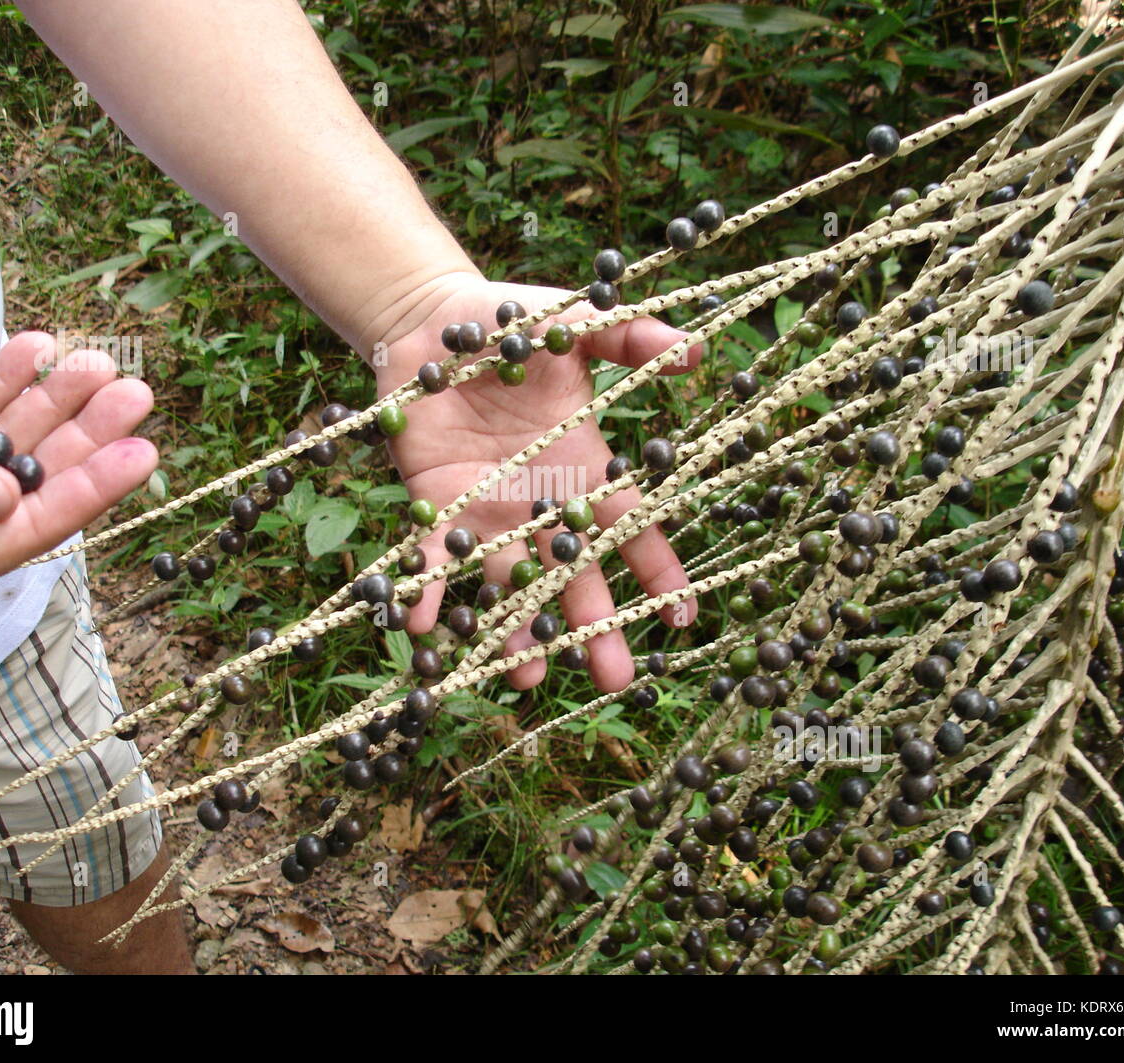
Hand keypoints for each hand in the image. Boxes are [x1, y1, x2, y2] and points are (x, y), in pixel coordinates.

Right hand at [0, 332, 158, 603]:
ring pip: (8, 435)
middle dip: (88, 436)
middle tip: (137, 395)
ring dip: (56, 399)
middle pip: (33, 477)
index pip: (31, 527)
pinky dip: (4, 377)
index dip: (91, 491)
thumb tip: (3, 492)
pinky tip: (40, 348)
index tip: (142, 456)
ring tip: (99, 363)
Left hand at [376, 273, 701, 692]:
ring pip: (509, 583)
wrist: (430, 322)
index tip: (681, 616)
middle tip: (614, 679)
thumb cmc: (512, 323)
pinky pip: (432, 559)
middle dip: (594, 625)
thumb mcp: (574, 325)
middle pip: (573, 574)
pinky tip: (425, 627)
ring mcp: (489, 513)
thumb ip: (629, 338)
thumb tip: (697, 349)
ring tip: (527, 676)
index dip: (655, 569)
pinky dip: (428, 592)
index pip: (628, 526)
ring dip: (516, 631)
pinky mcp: (434, 509)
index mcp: (583, 467)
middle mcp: (540, 503)